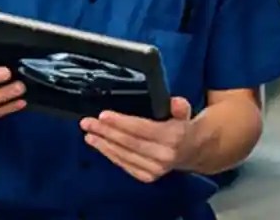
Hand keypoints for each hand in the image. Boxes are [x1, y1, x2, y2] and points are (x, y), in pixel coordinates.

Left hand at [80, 97, 194, 182]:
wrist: (192, 151)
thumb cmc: (182, 128)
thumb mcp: (185, 112)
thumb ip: (180, 106)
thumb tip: (176, 102)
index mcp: (173, 137)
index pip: (142, 128)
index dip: (121, 122)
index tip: (103, 115)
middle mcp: (164, 156)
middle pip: (128, 142)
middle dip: (106, 132)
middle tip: (88, 122)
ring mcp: (155, 169)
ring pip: (124, 155)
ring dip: (103, 144)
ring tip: (89, 133)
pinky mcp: (148, 176)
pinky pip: (125, 165)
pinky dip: (110, 154)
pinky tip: (100, 145)